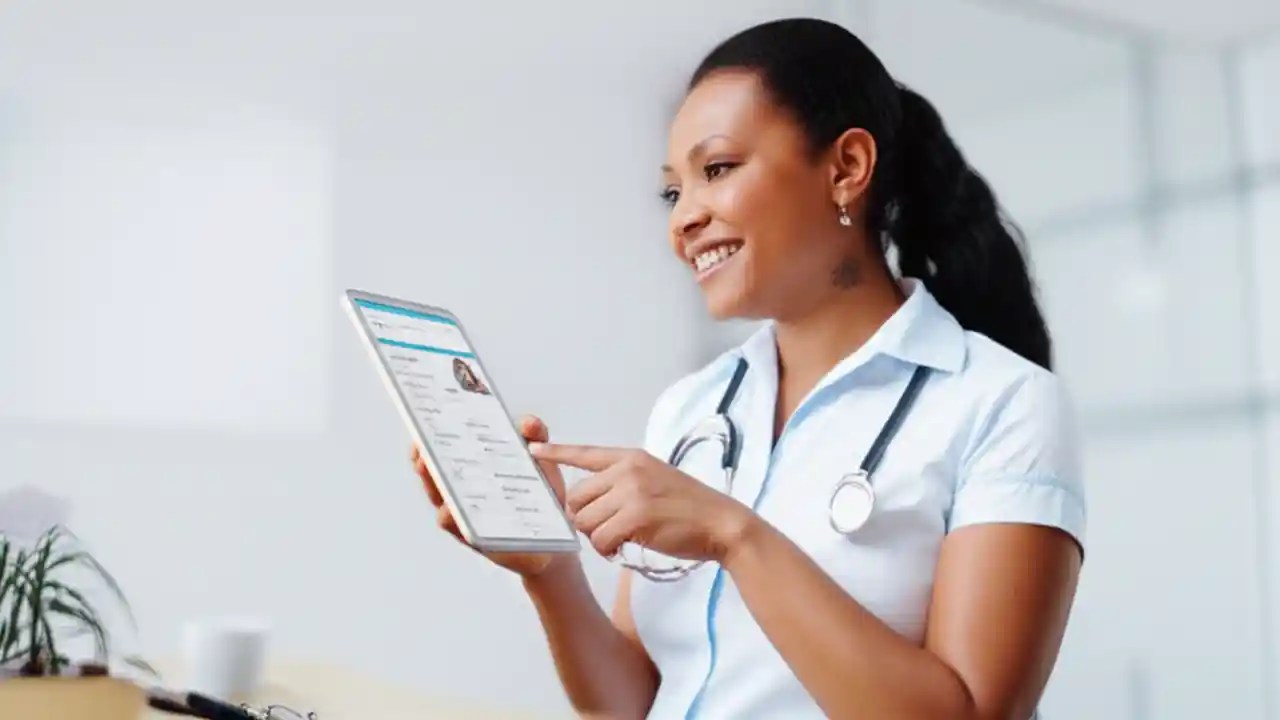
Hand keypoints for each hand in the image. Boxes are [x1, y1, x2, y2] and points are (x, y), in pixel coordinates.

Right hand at [411, 415, 572, 577]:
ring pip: (439, 497)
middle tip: (420, 443)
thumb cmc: (542, 492)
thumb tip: (527, 422)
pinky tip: (451, 507)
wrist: (557, 534)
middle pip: (432, 472)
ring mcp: (465, 513)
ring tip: (427, 465)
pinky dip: (451, 515)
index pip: (441, 449)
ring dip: (432, 482)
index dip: (427, 436)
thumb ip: (535, 437)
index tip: (420, 421)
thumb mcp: (540, 459)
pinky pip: (456, 525)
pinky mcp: (474, 536)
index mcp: (473, 466)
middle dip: (423, 457)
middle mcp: (462, 490)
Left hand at [528, 443, 755, 563]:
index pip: (586, 453)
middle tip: (607, 530)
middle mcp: (628, 470)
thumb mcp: (656, 479)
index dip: (557, 453)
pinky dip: (607, 550)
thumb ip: (624, 483)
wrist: (720, 523)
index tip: (534, 450)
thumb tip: (590, 503)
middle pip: (577, 497)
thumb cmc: (689, 507)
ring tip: (619, 539)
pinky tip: (624, 548)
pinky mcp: (636, 517)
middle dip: (585, 518)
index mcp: (631, 458)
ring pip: (585, 521)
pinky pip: (600, 539)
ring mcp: (632, 492)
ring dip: (597, 537)